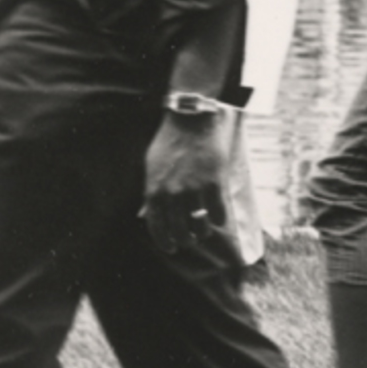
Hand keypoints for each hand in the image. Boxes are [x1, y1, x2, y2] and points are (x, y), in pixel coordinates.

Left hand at [141, 115, 232, 261]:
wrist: (193, 119)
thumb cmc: (171, 141)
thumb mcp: (151, 166)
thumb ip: (151, 190)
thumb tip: (147, 212)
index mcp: (153, 190)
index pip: (156, 227)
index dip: (164, 242)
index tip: (172, 248)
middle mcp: (171, 194)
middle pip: (179, 231)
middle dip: (185, 239)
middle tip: (190, 239)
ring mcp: (193, 190)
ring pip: (199, 226)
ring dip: (202, 232)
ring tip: (204, 230)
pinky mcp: (214, 184)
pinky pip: (218, 214)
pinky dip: (219, 219)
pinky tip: (218, 218)